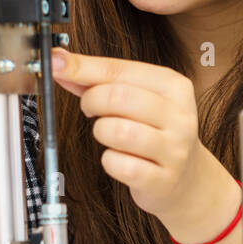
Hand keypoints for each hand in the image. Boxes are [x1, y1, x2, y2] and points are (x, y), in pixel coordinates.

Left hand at [50, 47, 231, 239]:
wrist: (187, 177)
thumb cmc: (153, 131)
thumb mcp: (135, 98)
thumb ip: (97, 80)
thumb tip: (59, 63)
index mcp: (173, 86)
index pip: (119, 69)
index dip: (81, 68)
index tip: (55, 65)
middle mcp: (179, 115)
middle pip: (117, 97)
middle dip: (91, 101)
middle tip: (90, 109)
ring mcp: (174, 149)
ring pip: (117, 131)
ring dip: (100, 131)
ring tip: (108, 134)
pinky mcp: (163, 179)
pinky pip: (119, 165)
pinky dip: (109, 161)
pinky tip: (118, 159)